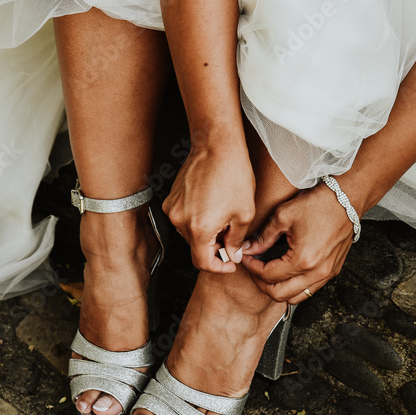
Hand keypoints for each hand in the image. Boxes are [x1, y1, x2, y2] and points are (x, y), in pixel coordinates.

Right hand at [163, 143, 255, 272]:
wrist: (217, 147)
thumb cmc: (233, 176)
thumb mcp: (244, 214)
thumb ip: (236, 240)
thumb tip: (232, 254)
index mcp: (199, 229)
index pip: (202, 263)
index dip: (218, 267)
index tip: (228, 262)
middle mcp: (180, 221)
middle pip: (195, 247)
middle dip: (213, 247)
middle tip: (230, 235)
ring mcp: (173, 209)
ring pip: (189, 233)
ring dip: (205, 232)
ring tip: (222, 216)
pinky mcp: (171, 199)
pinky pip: (183, 218)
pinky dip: (196, 218)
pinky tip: (211, 204)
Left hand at [241, 183, 354, 302]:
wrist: (346, 200)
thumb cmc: (316, 204)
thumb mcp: (283, 216)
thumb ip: (263, 237)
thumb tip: (246, 249)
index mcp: (303, 260)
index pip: (268, 276)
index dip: (252, 268)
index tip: (245, 258)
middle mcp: (317, 272)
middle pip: (279, 294)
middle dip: (261, 283)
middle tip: (253, 267)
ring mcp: (327, 274)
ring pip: (295, 297)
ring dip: (277, 289)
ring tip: (267, 272)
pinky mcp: (332, 271)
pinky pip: (309, 290)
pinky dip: (294, 286)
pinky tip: (285, 272)